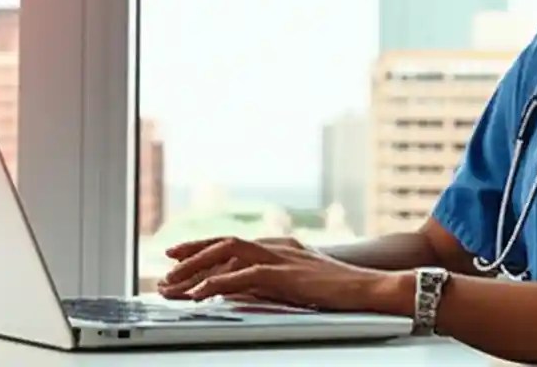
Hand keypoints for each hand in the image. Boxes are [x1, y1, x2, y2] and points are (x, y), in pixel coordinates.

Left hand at [157, 236, 411, 314]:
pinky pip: (243, 276)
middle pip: (226, 243)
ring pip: (228, 253)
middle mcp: (278, 245)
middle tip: (167, 263)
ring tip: (175, 280)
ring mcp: (281, 257)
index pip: (235, 243)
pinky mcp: (285, 274)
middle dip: (193, 252)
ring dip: (198, 267)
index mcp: (282, 246)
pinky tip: (200, 293)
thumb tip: (249, 291)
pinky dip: (218, 284)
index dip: (206, 247)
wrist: (369, 288)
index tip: (182, 256)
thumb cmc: (342, 290)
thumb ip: (278, 281)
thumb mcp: (303, 283)